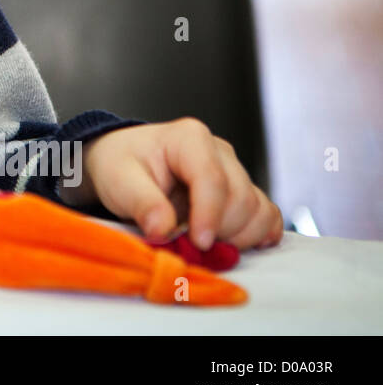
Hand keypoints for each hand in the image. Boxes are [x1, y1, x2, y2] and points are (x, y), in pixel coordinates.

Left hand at [71, 118, 282, 251]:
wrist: (123, 163)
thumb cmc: (120, 165)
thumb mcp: (118, 180)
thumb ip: (142, 204)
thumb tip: (163, 232)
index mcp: (189, 138)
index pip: (212, 179)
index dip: (209, 215)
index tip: (198, 243)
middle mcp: (220, 152)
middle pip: (241, 199)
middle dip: (219, 230)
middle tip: (187, 245)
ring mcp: (235, 171)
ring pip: (258, 210)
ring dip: (237, 237)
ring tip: (200, 242)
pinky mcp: (242, 192)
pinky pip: (266, 216)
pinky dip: (256, 236)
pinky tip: (231, 244)